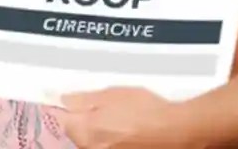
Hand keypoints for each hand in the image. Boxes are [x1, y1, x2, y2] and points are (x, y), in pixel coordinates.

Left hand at [59, 87, 187, 147]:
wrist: (176, 131)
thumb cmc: (146, 110)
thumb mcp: (113, 94)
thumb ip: (84, 99)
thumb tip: (63, 100)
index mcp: (85, 131)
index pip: (61, 119)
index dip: (64, 107)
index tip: (69, 100)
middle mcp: (91, 148)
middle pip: (75, 132)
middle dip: (81, 120)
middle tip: (100, 106)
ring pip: (91, 141)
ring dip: (96, 130)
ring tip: (118, 118)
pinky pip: (105, 146)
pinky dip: (110, 138)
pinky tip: (124, 130)